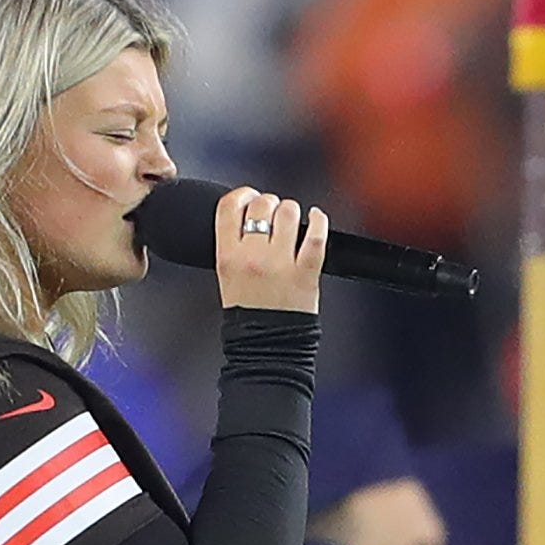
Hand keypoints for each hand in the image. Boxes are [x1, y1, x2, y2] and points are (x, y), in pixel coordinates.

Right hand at [215, 185, 328, 314]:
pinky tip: (317, 218)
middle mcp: (253, 257)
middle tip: (273, 216)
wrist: (265, 349)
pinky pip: (316, 235)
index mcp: (228, 257)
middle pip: (261, 204)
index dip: (242, 195)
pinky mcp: (305, 272)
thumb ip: (233, 246)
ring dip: (291, 212)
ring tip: (292, 223)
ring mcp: (280, 264)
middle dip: (269, 204)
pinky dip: (319, 220)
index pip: (229, 207)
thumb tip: (249, 215)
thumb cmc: (247, 317)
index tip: (249, 198)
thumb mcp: (225, 278)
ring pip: (288, 212)